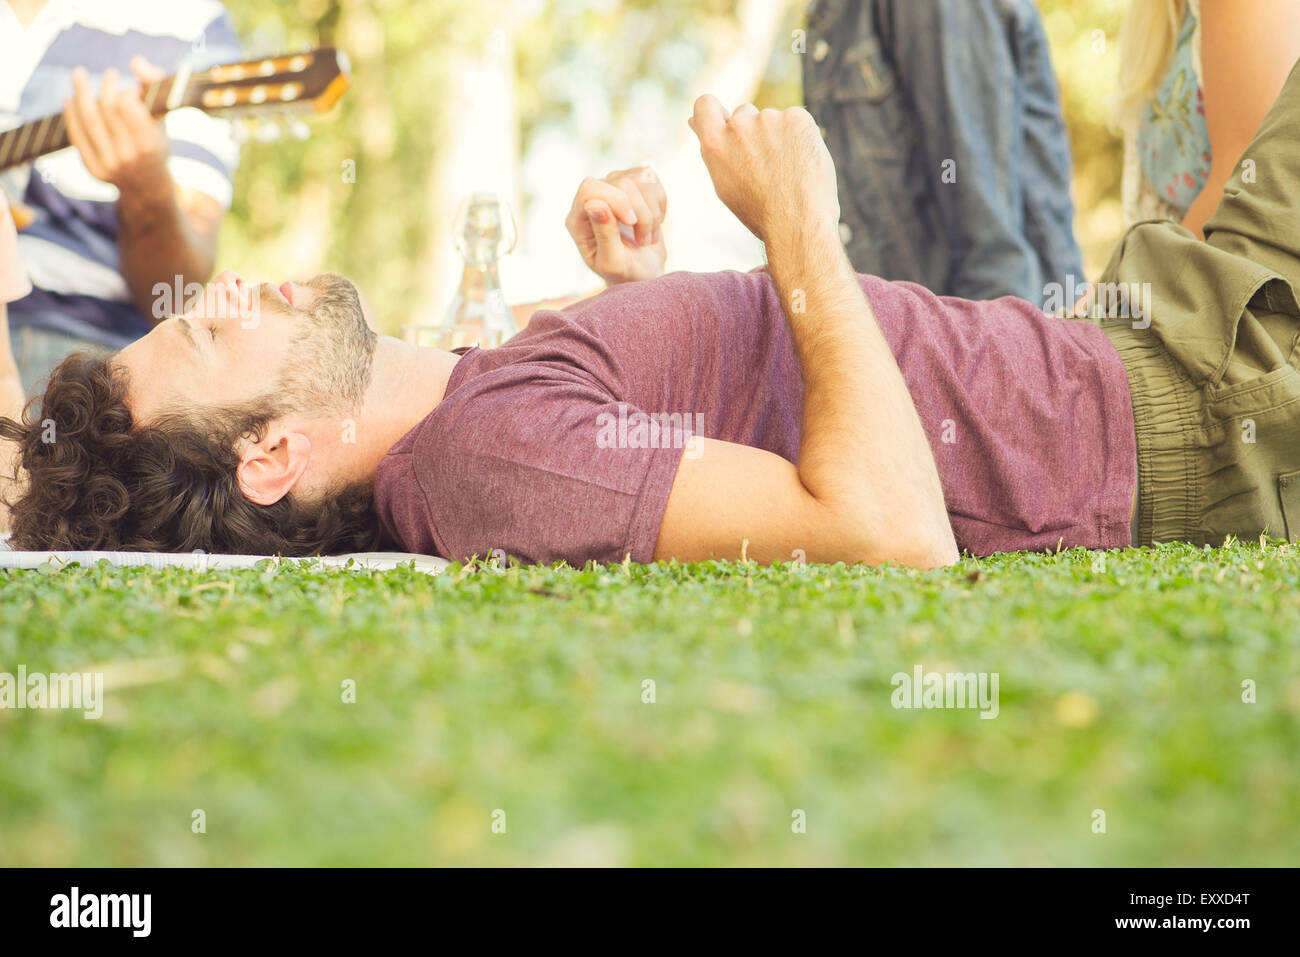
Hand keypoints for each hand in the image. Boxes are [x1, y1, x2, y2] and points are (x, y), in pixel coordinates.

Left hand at [64, 58, 169, 196]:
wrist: (149, 187)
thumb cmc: (157, 145)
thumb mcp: (162, 119)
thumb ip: (154, 86)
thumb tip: (136, 61)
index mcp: (149, 143)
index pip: (126, 103)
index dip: (125, 90)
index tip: (129, 87)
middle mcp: (128, 155)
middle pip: (106, 108)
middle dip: (106, 86)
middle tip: (110, 76)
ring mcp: (109, 163)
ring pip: (88, 118)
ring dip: (81, 92)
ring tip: (79, 75)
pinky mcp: (93, 169)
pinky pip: (77, 135)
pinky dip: (71, 114)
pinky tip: (70, 99)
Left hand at [565, 166, 666, 283]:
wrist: (644, 272)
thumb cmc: (626, 273)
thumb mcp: (613, 263)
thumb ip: (604, 234)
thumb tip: (594, 203)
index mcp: (578, 219)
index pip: (590, 189)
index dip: (616, 201)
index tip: (632, 223)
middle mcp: (593, 199)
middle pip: (621, 183)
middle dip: (641, 214)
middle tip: (643, 240)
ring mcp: (612, 188)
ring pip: (639, 180)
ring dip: (652, 213)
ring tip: (647, 236)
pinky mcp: (633, 183)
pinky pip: (651, 179)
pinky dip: (659, 204)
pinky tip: (653, 223)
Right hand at [688, 96, 839, 245]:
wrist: (797, 223)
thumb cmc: (760, 211)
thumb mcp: (724, 182)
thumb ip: (712, 149)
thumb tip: (693, 121)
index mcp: (715, 145)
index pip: (705, 104)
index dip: (716, 111)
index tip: (726, 121)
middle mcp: (738, 126)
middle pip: (744, 113)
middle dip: (754, 132)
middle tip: (768, 167)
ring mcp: (768, 119)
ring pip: (772, 119)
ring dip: (779, 136)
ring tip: (788, 171)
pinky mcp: (796, 117)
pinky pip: (796, 120)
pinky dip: (800, 136)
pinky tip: (803, 162)